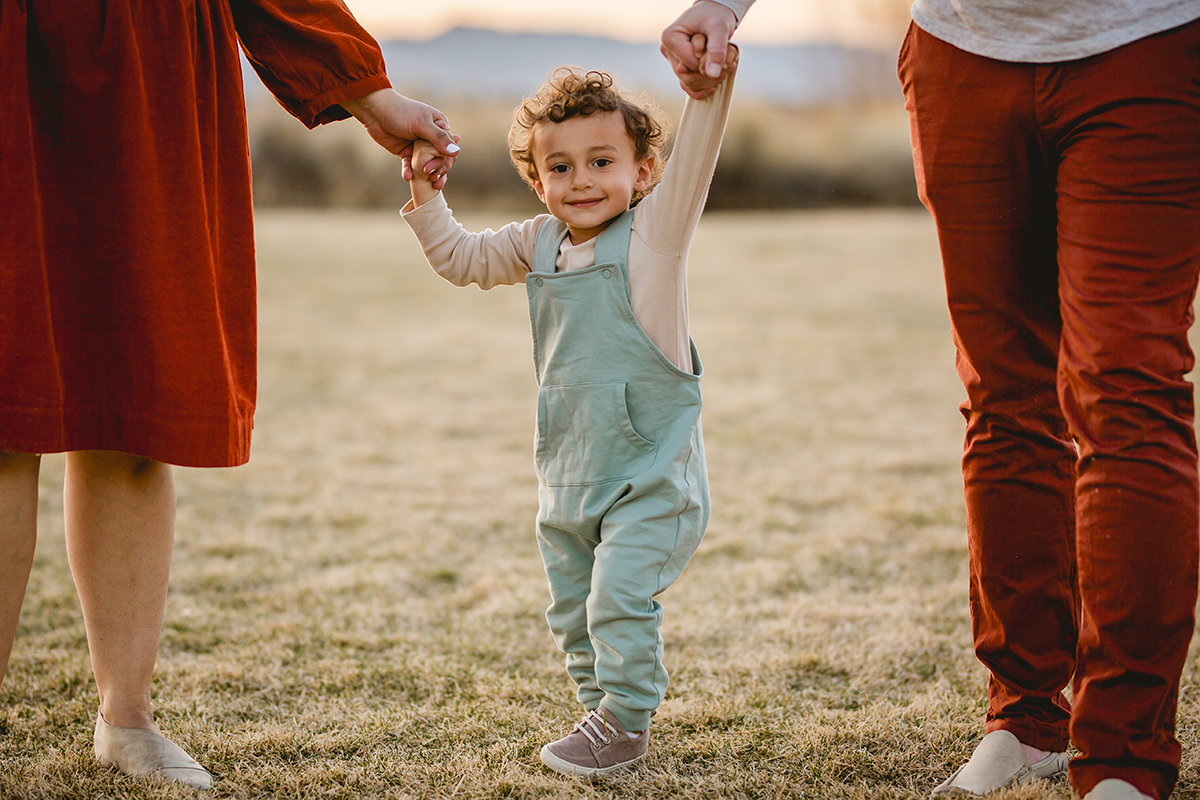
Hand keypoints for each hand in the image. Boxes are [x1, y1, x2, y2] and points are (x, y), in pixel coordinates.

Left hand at [342, 89, 459, 189]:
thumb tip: (456, 151)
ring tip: (426, 182)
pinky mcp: (406, 153)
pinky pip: (410, 166)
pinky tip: (407, 177)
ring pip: (427, 164)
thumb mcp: (421, 124)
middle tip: (431, 177)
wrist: (375, 111)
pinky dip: (409, 172)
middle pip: (440, 159)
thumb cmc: (400, 112)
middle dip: (437, 170)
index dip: (446, 160)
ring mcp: (419, 146)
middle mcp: (431, 137)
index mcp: (439, 127)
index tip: (438, 169)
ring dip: (427, 175)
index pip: (449, 148)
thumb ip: (439, 138)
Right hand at [660, 0, 738, 98]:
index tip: (723, 54)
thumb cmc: (715, 16)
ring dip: (710, 80)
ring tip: (726, 67)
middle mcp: (667, 50)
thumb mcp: (719, 28)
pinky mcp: (680, 67)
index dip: (708, 63)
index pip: (689, 64)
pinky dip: (703, 88)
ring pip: (689, 83)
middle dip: (710, 75)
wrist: (714, 13)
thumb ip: (717, 49)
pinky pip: (688, 87)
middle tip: (729, 65)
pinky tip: (715, 84)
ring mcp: (673, 60)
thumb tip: (712, 74)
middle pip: (687, 77)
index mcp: (670, 38)